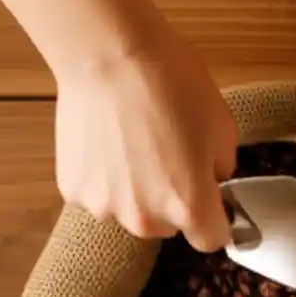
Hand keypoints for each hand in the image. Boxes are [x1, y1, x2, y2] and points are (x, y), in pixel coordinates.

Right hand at [54, 38, 235, 250]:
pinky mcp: (73, 191)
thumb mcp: (222, 128)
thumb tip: (209, 180)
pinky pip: (99, 194)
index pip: (211, 239)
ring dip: (134, 191)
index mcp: (190, 207)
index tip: (210, 199)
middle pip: (168, 227)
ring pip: (130, 212)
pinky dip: (104, 178)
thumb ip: (221, 170)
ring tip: (131, 145)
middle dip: (172, 202)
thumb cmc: (171, 86)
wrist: (109, 57)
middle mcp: (146, 219)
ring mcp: (105, 207)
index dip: (214, 218)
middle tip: (165, 156)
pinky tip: (104, 143)